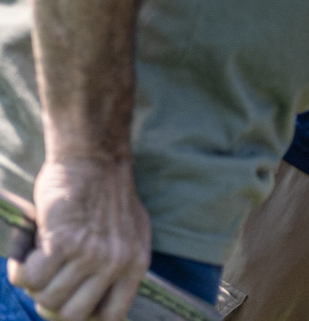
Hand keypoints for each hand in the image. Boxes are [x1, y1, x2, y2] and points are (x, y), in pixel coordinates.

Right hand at [9, 158, 149, 320]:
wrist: (94, 158)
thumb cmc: (107, 194)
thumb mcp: (129, 233)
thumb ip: (118, 267)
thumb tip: (98, 306)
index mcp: (136, 265)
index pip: (112, 317)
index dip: (84, 319)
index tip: (67, 308)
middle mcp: (116, 263)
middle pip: (71, 316)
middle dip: (50, 304)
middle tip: (46, 281)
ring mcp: (90, 254)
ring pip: (46, 298)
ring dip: (34, 284)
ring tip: (38, 260)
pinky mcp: (62, 242)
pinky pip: (29, 278)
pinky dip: (20, 270)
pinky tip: (26, 253)